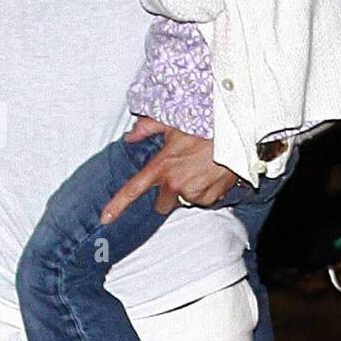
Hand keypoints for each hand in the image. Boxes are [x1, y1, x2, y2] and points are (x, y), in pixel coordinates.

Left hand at [99, 118, 236, 221]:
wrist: (235, 134)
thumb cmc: (204, 127)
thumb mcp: (172, 122)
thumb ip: (146, 128)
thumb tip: (129, 135)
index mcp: (161, 167)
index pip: (132, 190)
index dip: (117, 205)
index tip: (105, 218)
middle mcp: (174, 184)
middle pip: (161, 204)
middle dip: (168, 194)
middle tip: (179, 175)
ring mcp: (193, 193)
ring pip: (183, 202)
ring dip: (188, 192)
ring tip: (198, 171)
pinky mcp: (210, 198)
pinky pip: (203, 201)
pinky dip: (205, 192)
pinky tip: (210, 175)